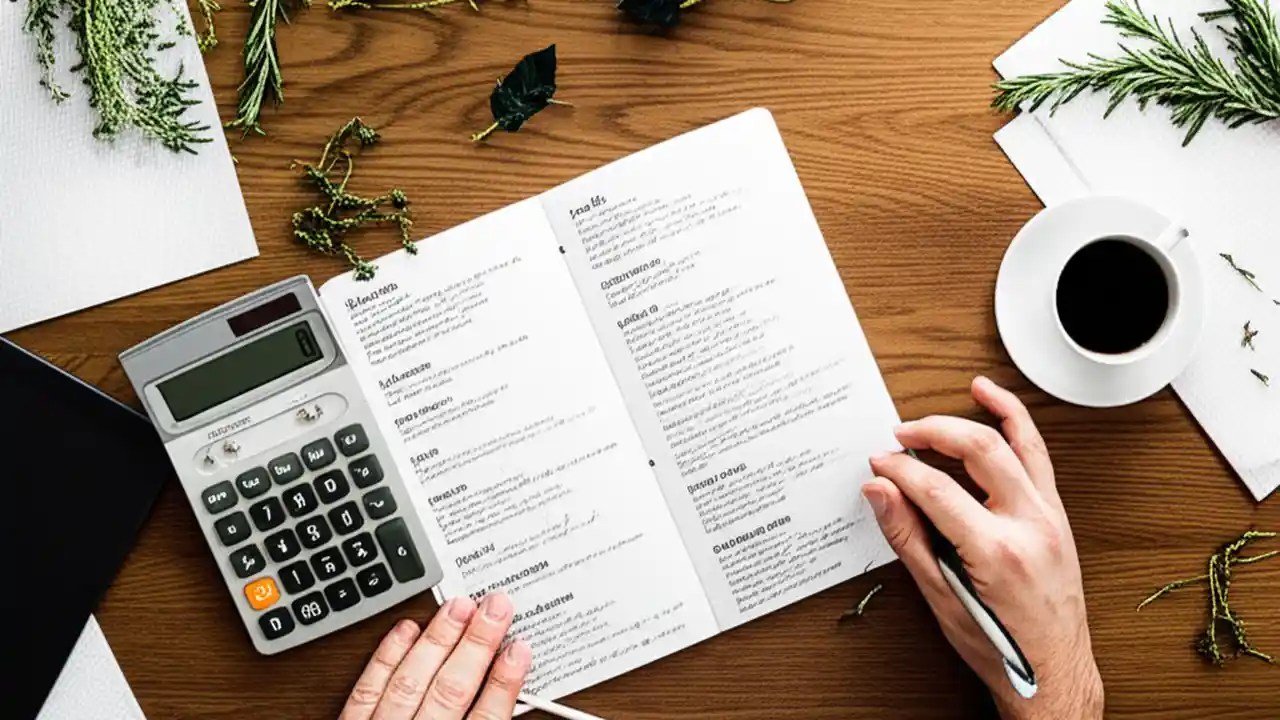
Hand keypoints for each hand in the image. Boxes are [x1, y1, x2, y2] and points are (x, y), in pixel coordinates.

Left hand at [340, 592, 532, 719]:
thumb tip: (516, 700)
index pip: (486, 718)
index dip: (505, 681)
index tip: (520, 649)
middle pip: (451, 690)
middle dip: (477, 644)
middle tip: (496, 606)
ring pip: (411, 682)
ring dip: (437, 641)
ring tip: (458, 607)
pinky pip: (367, 691)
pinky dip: (387, 658)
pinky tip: (406, 630)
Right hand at [864, 377, 1102, 719]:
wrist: (1053, 672)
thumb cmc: (1002, 647)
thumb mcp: (941, 599)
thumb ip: (908, 538)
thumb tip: (881, 492)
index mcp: (997, 552)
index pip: (937, 489)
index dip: (900, 470)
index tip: (879, 463)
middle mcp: (1030, 527)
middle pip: (979, 451)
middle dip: (934, 432)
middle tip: (902, 434)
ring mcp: (1050, 518)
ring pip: (1019, 444)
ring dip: (987, 413)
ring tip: (965, 390)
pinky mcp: (1057, 517)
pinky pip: (1039, 457)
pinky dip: (1021, 425)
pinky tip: (1001, 404)